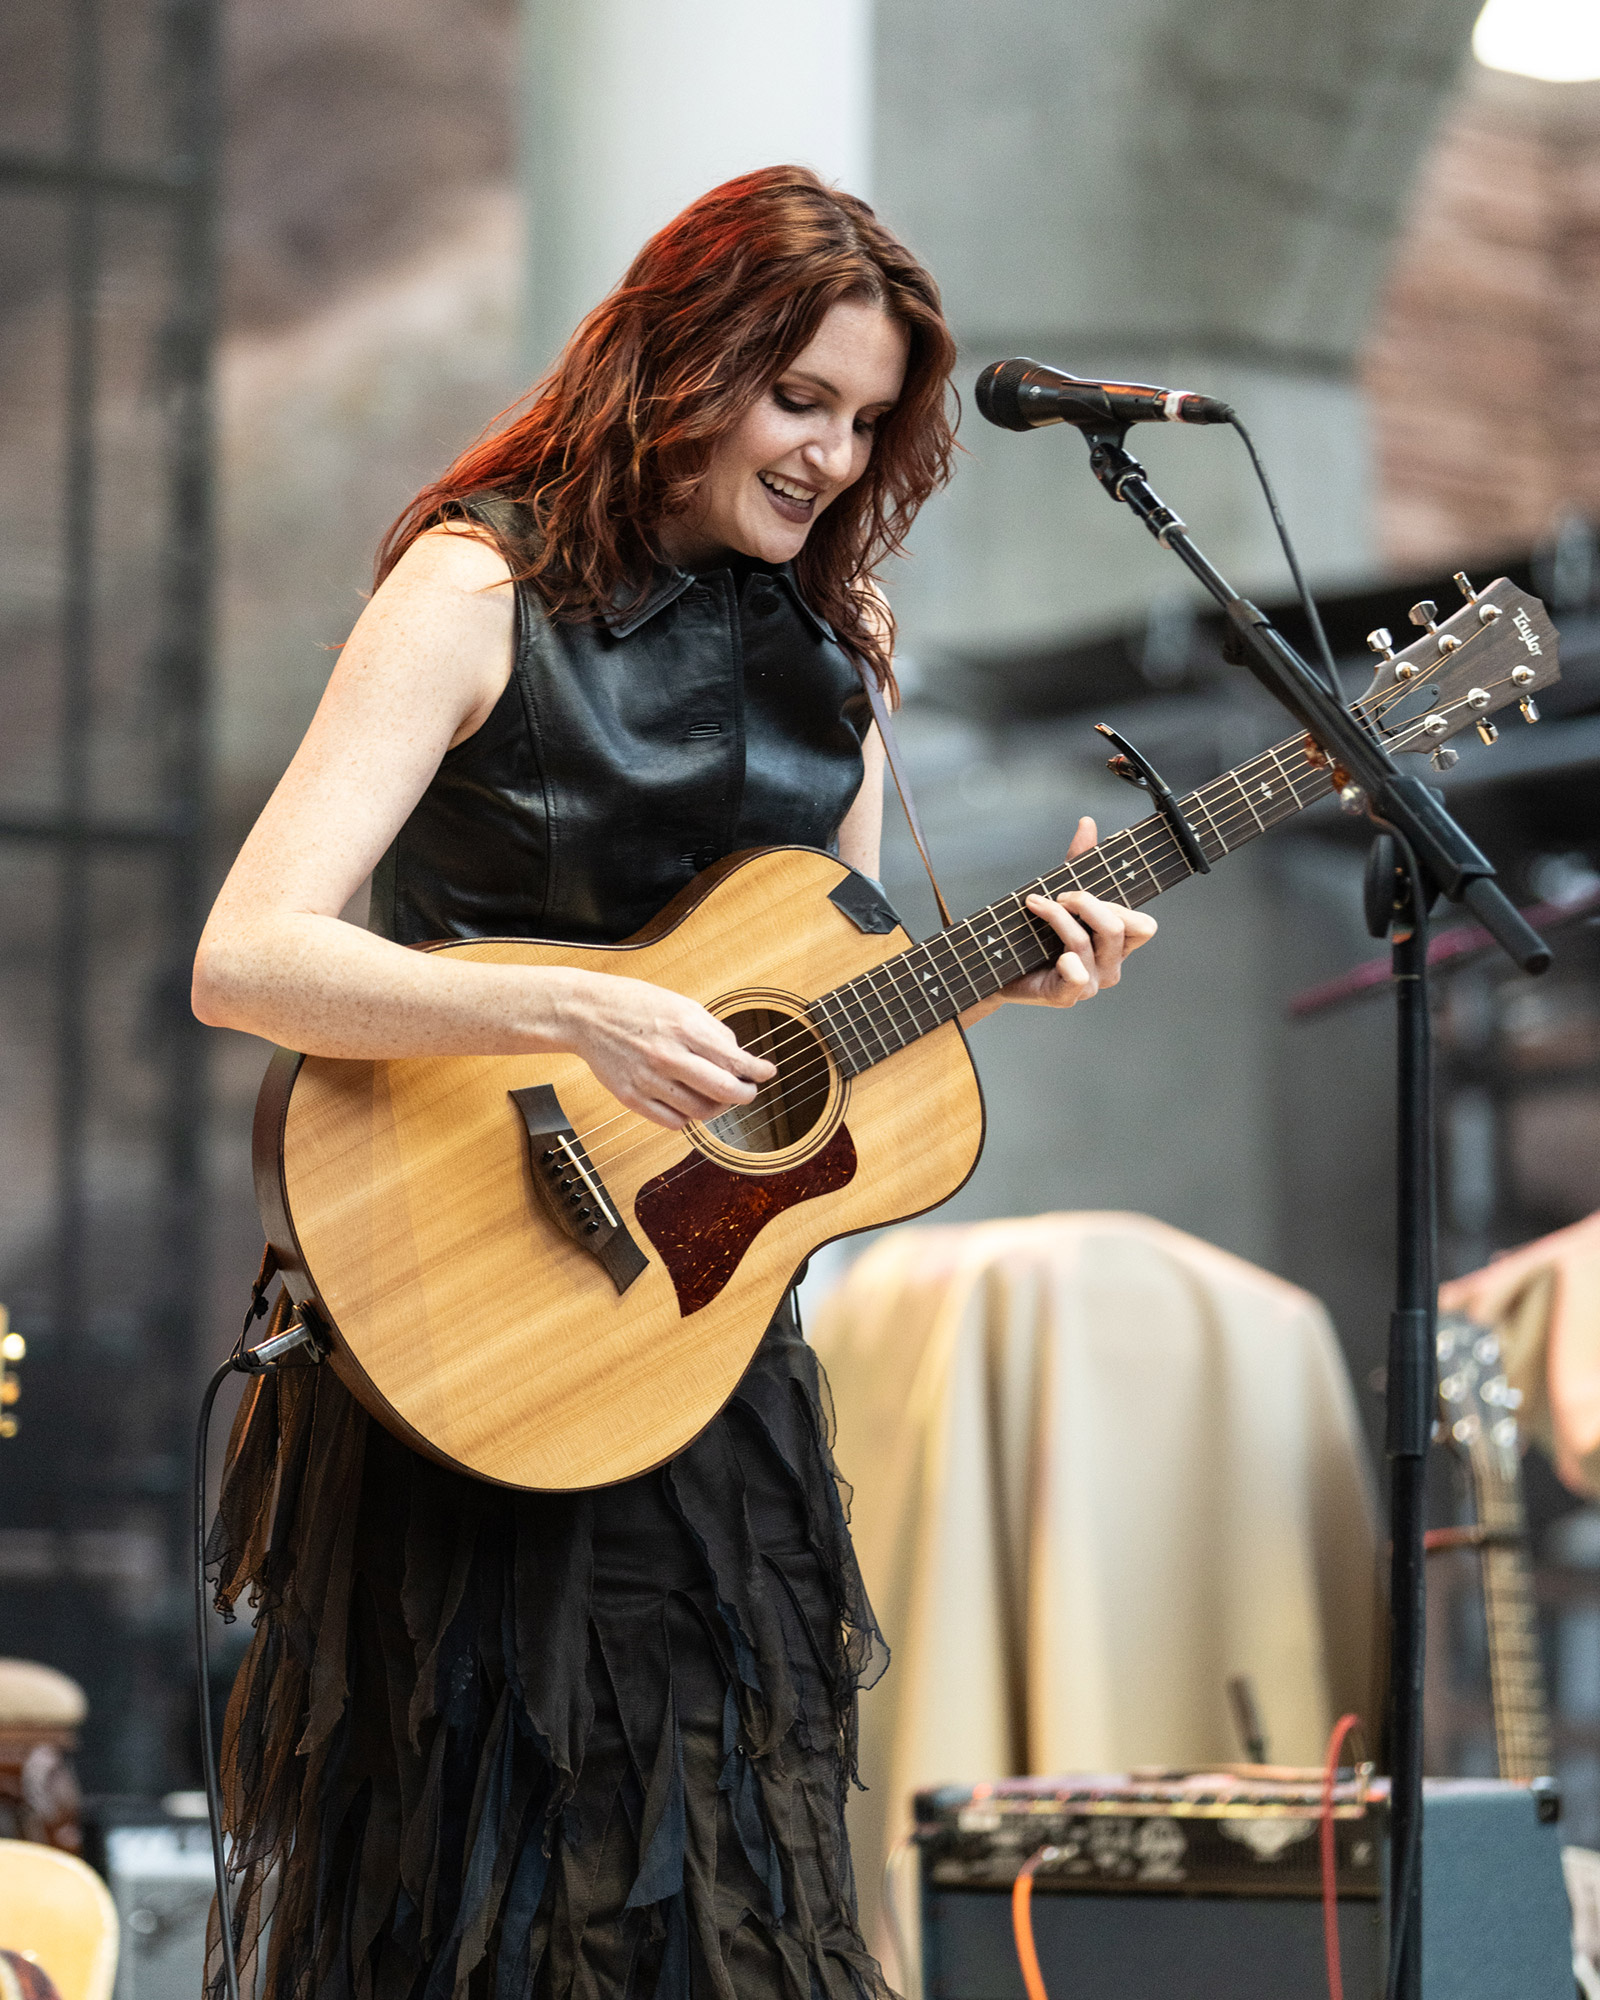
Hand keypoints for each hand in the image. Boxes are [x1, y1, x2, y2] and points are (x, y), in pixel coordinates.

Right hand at [561, 973, 775, 1128]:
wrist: (585, 1013)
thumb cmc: (636, 1004)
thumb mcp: (681, 1004)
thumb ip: (712, 1031)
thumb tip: (738, 1057)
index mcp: (684, 1028)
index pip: (734, 1060)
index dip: (757, 1072)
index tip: (767, 1073)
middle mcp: (668, 1056)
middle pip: (723, 1091)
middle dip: (744, 1095)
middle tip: (747, 1092)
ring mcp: (648, 1079)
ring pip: (700, 1112)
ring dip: (717, 1108)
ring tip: (717, 1097)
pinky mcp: (631, 1097)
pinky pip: (672, 1122)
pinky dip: (688, 1118)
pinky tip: (689, 1104)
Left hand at [992, 816, 1157, 1011]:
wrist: (997, 970)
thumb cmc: (1034, 936)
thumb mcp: (1060, 896)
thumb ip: (1078, 862)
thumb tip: (1087, 823)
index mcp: (1116, 945)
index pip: (1144, 926)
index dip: (1116, 904)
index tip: (1078, 892)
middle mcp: (1109, 966)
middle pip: (1119, 927)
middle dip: (1086, 902)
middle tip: (1058, 896)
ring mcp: (1091, 983)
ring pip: (1087, 943)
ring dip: (1058, 917)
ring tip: (1035, 904)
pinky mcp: (1067, 996)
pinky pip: (1078, 976)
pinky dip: (1065, 961)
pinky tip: (1051, 955)